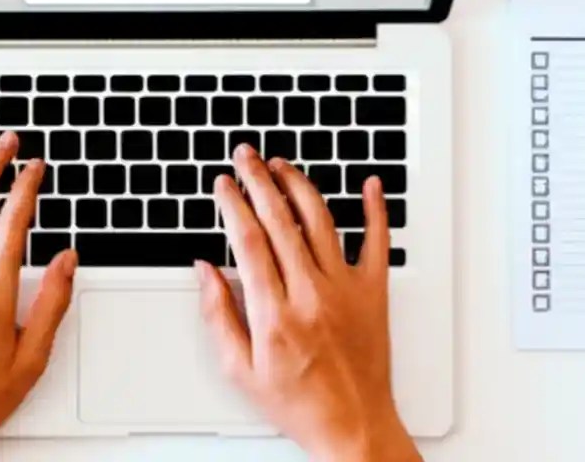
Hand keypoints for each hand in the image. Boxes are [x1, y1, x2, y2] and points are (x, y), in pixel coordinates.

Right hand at [197, 144, 419, 461]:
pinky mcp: (373, 293)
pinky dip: (375, 210)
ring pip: (321, 221)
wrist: (352, 426)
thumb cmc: (298, 403)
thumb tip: (206, 271)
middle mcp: (311, 294)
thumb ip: (218, 316)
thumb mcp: (240, 369)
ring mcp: (346, 290)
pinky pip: (378, 242)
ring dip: (299, 185)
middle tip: (246, 157)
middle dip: (259, 180)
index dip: (233, 204)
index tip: (224, 184)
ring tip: (282, 165)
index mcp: (274, 314)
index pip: (248, 240)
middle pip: (280, 219)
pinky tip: (370, 185)